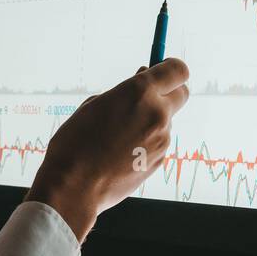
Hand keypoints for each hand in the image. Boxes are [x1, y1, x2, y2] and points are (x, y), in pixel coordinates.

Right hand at [26, 58, 189, 241]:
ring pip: (167, 120)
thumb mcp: (95, 106)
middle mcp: (156, 113)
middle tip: (148, 98)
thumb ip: (124, 93)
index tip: (162, 71)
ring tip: (119, 135)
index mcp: (139, 92)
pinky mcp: (160, 160)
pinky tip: (122, 152)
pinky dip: (146, 142)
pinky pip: (159, 142)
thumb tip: (143, 84)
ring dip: (152, 121)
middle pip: (182, 93)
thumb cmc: (75, 143)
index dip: (171, 69)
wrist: (74, 187)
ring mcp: (162, 139)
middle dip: (169, 92)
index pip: (177, 70)